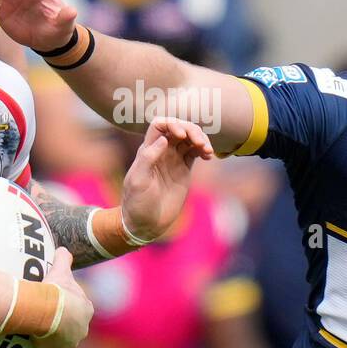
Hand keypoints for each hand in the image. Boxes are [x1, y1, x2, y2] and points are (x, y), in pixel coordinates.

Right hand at [32, 247, 93, 347]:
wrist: (46, 312)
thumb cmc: (56, 292)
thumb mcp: (60, 271)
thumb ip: (64, 258)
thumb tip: (62, 249)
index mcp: (86, 310)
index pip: (79, 307)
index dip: (67, 303)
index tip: (55, 299)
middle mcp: (81, 329)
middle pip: (70, 325)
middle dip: (59, 321)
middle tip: (43, 314)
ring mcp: (69, 343)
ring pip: (59, 339)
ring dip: (50, 334)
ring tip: (35, 327)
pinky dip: (40, 346)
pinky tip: (30, 339)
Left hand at [121, 117, 213, 241]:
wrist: (146, 223)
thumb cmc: (137, 202)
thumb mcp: (138, 181)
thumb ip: (148, 158)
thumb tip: (163, 138)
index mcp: (148, 150)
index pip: (159, 125)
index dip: (172, 124)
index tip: (180, 135)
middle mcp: (161, 151)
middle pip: (178, 128)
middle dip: (191, 130)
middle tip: (200, 143)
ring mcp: (173, 160)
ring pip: (189, 139)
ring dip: (200, 138)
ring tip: (207, 151)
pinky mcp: (184, 170)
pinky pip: (195, 152)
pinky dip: (203, 150)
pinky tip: (209, 156)